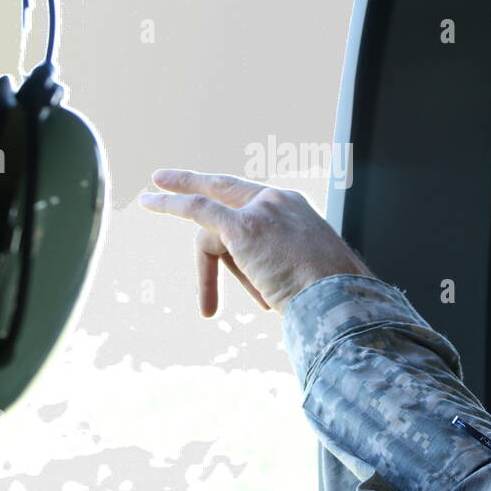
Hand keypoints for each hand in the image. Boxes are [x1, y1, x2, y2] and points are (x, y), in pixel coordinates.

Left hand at [138, 169, 373, 316]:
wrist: (341, 301)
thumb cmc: (329, 300)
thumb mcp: (307, 275)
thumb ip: (282, 267)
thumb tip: (269, 287)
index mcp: (294, 207)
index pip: (253, 202)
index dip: (226, 203)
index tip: (209, 203)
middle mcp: (277, 200)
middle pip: (224, 197)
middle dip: (190, 184)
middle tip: (159, 179)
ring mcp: (261, 211)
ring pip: (212, 232)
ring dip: (206, 277)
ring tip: (208, 311)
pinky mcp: (244, 228)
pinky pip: (198, 209)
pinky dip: (170, 203)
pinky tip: (149, 199)